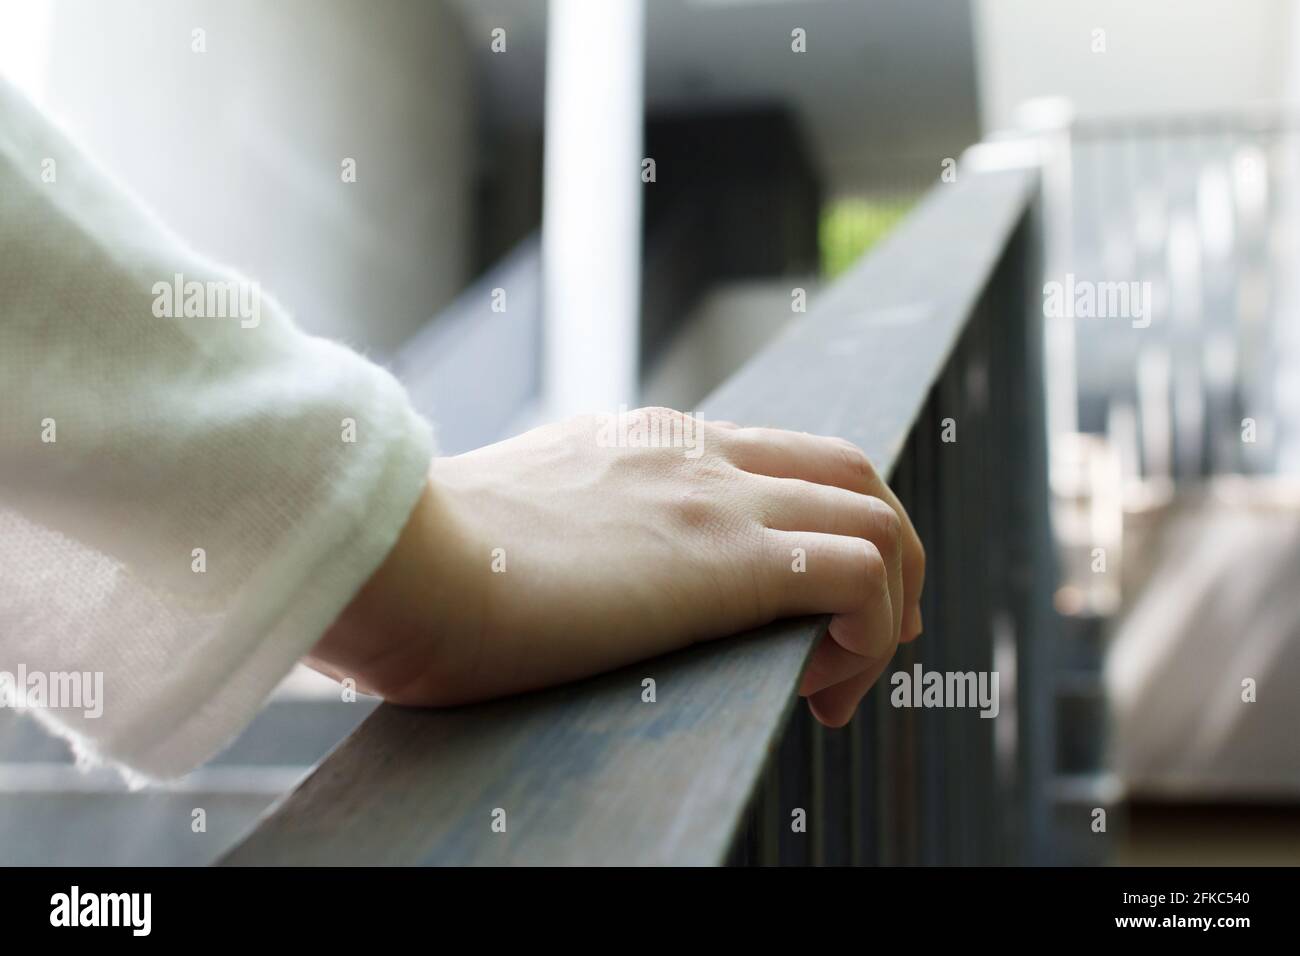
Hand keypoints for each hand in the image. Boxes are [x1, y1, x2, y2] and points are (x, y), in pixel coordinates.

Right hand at [308, 408, 924, 726]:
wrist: (395, 556)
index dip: (820, 523)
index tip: (805, 609)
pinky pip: (862, 576)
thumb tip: (520, 587)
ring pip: (879, 517)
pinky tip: (827, 692)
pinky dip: (873, 634)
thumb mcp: (505, 526)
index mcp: (647, 442)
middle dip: (887, 551)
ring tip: (854, 680)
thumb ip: (544, 538)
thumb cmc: (418, 563)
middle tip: (868, 639)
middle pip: (853, 470)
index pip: (778, 455)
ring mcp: (716, 500)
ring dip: (894, 602)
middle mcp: (696, 455)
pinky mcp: (725, 561)